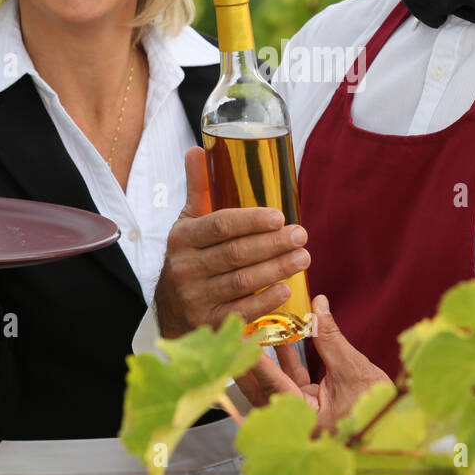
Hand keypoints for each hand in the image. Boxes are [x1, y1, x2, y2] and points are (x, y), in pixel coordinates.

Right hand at [155, 147, 309, 338]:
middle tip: (302, 236)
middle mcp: (185, 269)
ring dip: (276, 269)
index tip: (280, 216)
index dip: (251, 220)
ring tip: (303, 258)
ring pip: (242, 282)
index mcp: (182, 237)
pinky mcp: (207, 324)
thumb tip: (197, 149)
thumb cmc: (189, 258)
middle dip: (273, 244)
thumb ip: (198, 188)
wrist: (170, 313)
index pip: (220, 225)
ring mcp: (195, 299)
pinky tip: (286, 290)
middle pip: (235, 254)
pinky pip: (239, 313)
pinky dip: (264, 302)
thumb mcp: (188, 224)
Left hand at [241, 295, 390, 433]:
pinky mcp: (312, 409)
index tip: (244, 343)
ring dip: (271, 359)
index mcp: (308, 423)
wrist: (398, 427)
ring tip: (262, 332)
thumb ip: (330, 338)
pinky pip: (293, 385)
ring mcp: (305, 417)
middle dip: (252, 365)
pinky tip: (284, 342)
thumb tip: (318, 305)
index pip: (275, 388)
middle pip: (266, 393)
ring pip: (278, 387)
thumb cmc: (378, 407)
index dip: (258, 363)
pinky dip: (288, 365)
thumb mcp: (353, 368)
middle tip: (239, 339)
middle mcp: (300, 424)